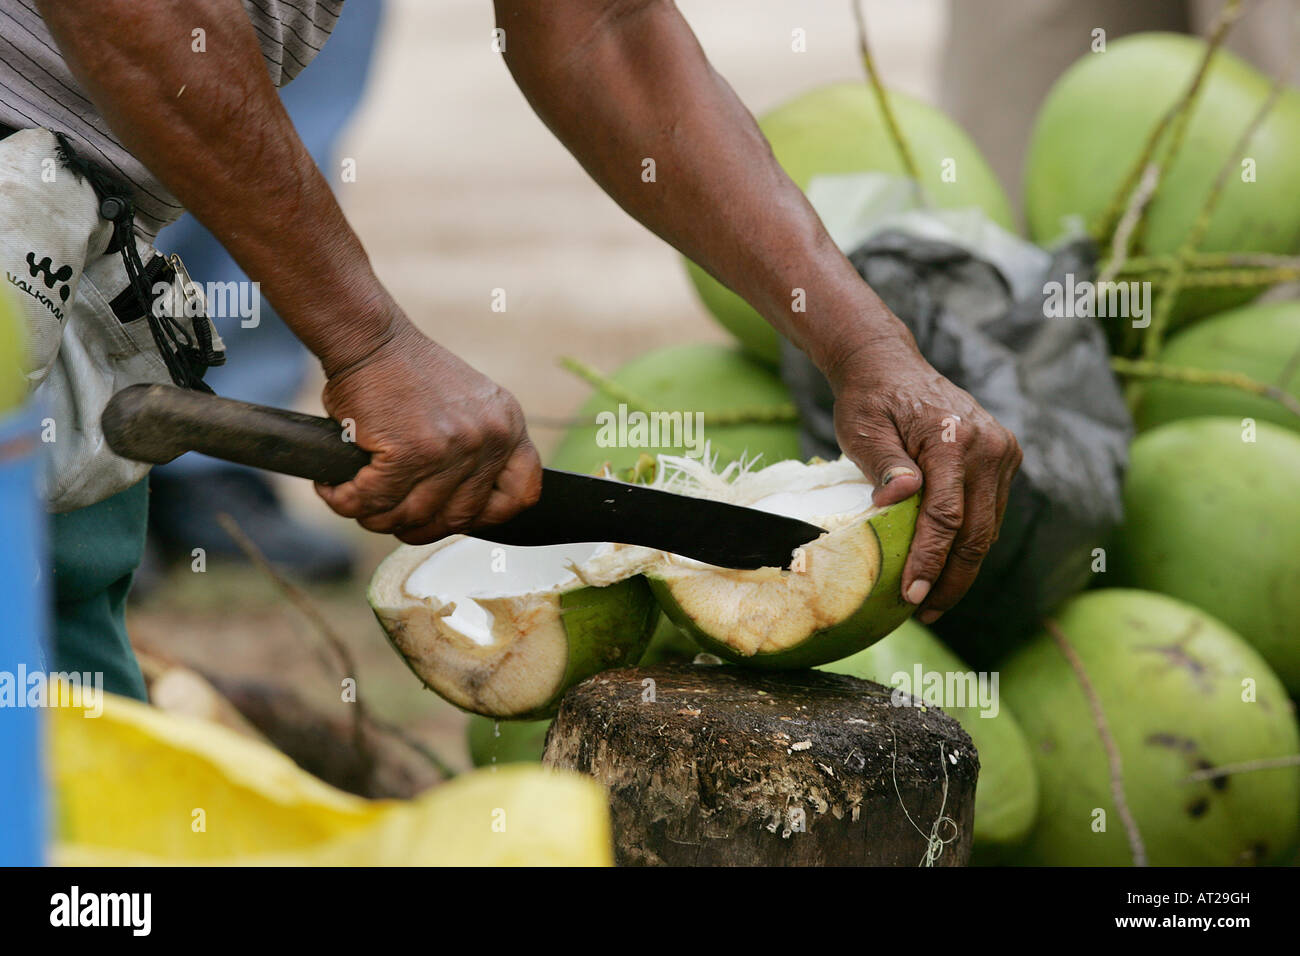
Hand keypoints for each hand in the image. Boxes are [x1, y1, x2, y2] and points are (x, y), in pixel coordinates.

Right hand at [314, 321, 542, 544]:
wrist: (371, 338)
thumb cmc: (408, 373)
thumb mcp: (467, 405)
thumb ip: (476, 450)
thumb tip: (458, 512)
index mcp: (507, 427)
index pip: (522, 494)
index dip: (489, 516)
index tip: (455, 515)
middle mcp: (488, 439)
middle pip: (459, 517)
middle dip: (420, 526)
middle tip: (390, 514)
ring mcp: (452, 448)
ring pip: (413, 516)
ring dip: (377, 517)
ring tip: (356, 501)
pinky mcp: (408, 453)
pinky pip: (374, 501)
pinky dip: (345, 501)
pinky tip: (334, 489)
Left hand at [828, 338, 1021, 624]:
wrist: (889, 365)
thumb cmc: (868, 400)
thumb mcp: (863, 429)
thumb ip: (883, 465)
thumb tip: (898, 500)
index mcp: (952, 439)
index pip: (946, 516)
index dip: (930, 561)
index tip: (911, 597)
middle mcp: (988, 446)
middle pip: (976, 532)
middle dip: (951, 579)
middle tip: (924, 612)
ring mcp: (1002, 451)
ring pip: (988, 528)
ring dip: (962, 567)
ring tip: (932, 601)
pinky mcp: (1004, 458)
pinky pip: (990, 513)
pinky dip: (970, 543)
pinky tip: (946, 567)